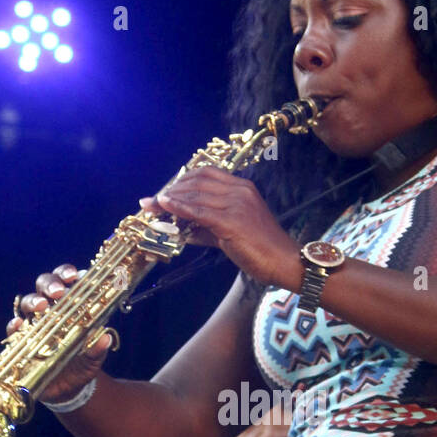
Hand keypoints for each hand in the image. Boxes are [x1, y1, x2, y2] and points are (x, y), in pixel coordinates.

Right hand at [6, 263, 112, 403]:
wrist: (67, 391)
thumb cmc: (82, 368)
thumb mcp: (93, 361)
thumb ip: (98, 350)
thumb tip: (106, 337)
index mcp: (71, 308)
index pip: (68, 283)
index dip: (69, 275)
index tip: (76, 276)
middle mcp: (51, 311)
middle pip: (45, 286)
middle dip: (51, 284)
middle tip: (58, 292)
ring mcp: (35, 325)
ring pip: (29, 302)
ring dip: (34, 300)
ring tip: (42, 305)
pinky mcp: (22, 341)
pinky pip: (13, 329)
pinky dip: (14, 324)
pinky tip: (18, 324)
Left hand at [140, 166, 298, 287]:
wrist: (284, 262)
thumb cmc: (261, 249)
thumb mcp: (232, 233)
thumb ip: (208, 227)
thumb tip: (183, 229)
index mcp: (242, 188)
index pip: (206, 174)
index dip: (181, 181)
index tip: (164, 192)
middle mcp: (240, 191)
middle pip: (197, 181)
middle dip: (171, 190)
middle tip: (152, 201)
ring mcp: (236, 204)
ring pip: (195, 195)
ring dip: (170, 200)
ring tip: (152, 207)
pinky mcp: (232, 221)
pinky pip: (199, 211)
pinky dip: (179, 209)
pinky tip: (165, 208)